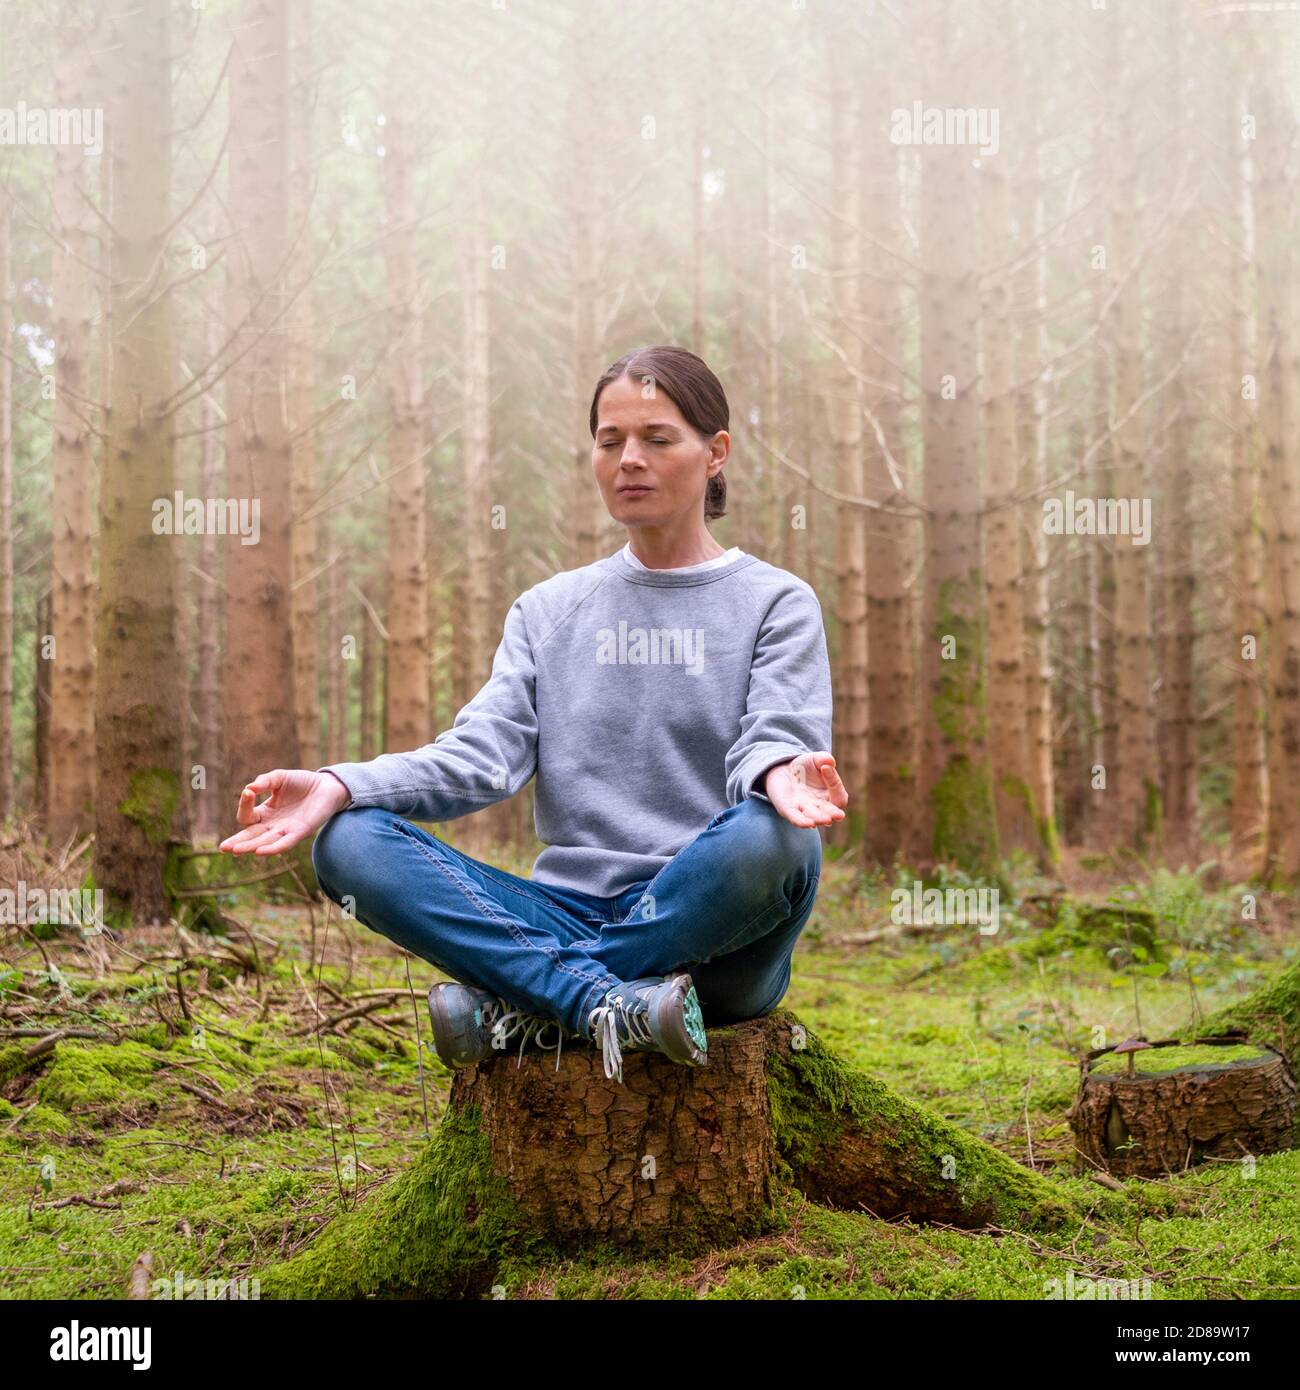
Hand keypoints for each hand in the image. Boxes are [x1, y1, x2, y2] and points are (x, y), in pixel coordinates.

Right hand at [218, 769, 351, 856]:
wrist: (327, 785)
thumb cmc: (301, 782)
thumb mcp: (279, 778)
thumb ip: (264, 782)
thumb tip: (248, 789)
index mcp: (265, 813)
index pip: (247, 816)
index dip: (244, 805)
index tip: (249, 793)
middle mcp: (273, 825)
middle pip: (251, 836)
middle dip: (237, 842)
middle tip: (223, 848)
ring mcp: (286, 830)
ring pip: (265, 842)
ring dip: (251, 846)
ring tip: (236, 851)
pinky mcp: (301, 832)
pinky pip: (285, 843)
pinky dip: (273, 848)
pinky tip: (260, 851)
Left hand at [764, 752, 847, 828]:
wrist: (783, 770)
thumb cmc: (805, 767)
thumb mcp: (815, 759)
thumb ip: (823, 758)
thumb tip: (829, 761)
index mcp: (831, 795)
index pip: (839, 795)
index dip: (834, 782)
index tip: (825, 767)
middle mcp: (820, 807)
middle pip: (829, 813)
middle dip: (833, 814)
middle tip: (839, 815)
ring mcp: (803, 810)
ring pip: (814, 817)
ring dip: (819, 818)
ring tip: (826, 819)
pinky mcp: (787, 810)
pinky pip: (795, 818)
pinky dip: (802, 822)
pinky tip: (808, 824)